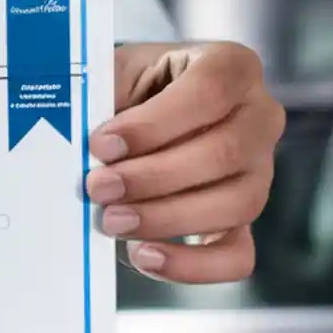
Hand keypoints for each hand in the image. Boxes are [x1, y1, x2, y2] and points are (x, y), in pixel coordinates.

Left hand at [85, 42, 284, 282]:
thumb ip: (100, 97)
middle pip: (225, 152)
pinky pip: (235, 254)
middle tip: (98, 187)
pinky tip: (142, 255)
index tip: (102, 143)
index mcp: (230, 68)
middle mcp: (258, 117)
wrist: (133, 112)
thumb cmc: (125, 89)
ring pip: (235, 204)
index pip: (209, 91)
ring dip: (165, 218)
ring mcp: (258, 171)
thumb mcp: (111, 74)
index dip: (154, 123)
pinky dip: (190, 265)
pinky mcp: (241, 219)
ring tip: (111, 221)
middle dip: (152, 177)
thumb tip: (73, 144)